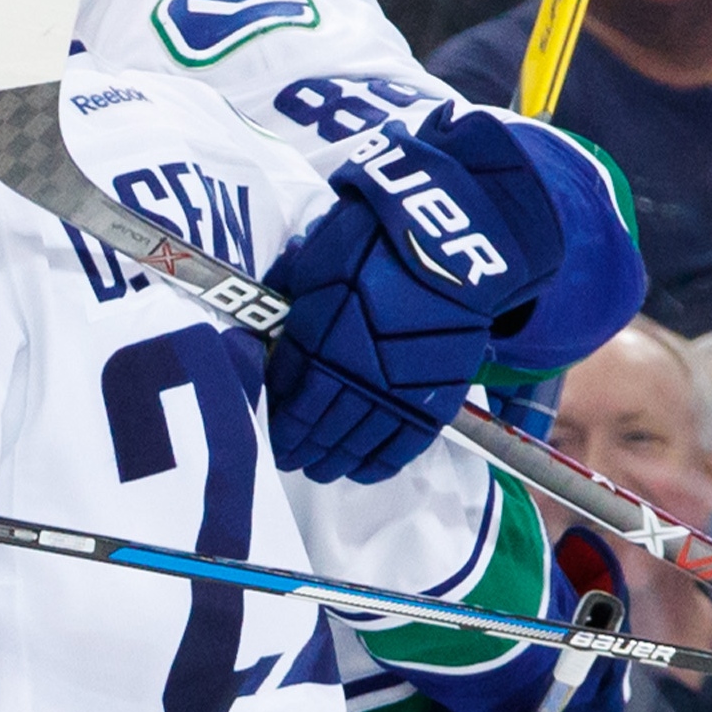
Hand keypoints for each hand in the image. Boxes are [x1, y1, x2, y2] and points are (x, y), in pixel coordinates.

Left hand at [263, 108, 562, 482]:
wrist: (447, 241)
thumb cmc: (370, 239)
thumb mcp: (313, 260)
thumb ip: (287, 298)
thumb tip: (264, 322)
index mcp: (313, 342)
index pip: (287, 397)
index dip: (277, 421)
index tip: (271, 433)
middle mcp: (348, 376)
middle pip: (318, 427)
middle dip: (300, 448)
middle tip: (291, 459)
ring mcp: (392, 391)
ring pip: (354, 442)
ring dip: (332, 460)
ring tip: (320, 469)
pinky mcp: (432, 398)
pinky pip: (400, 445)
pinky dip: (378, 464)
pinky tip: (361, 472)